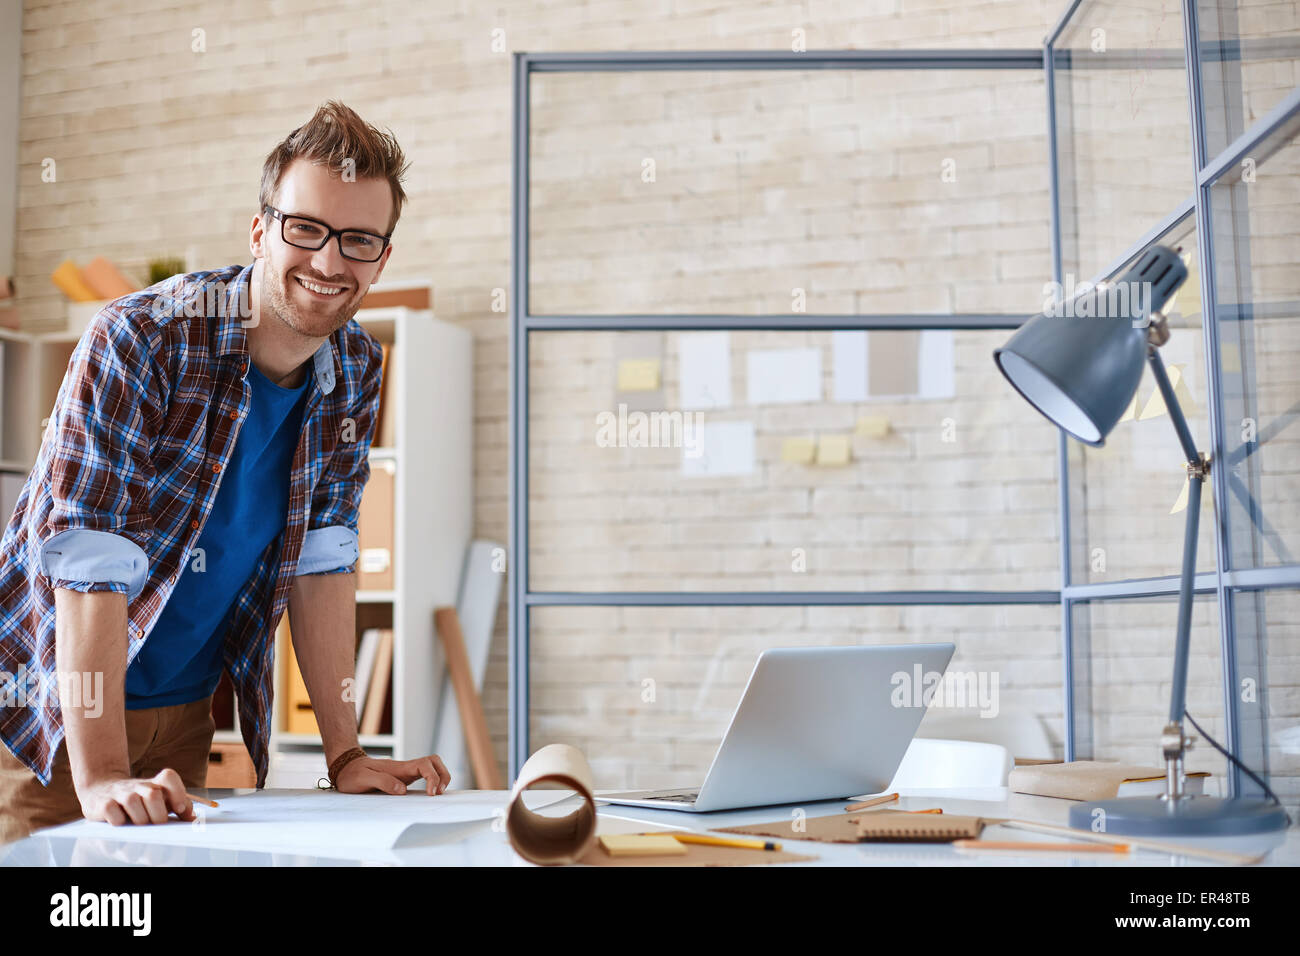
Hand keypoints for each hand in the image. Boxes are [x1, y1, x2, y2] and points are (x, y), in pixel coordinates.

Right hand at [77, 769, 194, 825]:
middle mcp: (138, 786)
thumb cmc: (138, 800)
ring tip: (139, 824)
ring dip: (139, 819)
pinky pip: (112, 811)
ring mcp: (120, 793)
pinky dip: (118, 821)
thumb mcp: (159, 800)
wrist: (101, 790)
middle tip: (157, 823)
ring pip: (133, 802)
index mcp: (155, 784)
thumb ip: (178, 806)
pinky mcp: (103, 803)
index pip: (168, 777)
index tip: (179, 809)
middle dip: (158, 815)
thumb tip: (193, 818)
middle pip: (153, 794)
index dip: (177, 792)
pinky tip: (121, 823)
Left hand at [336, 754, 450, 795]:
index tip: (430, 793)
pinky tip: (429, 793)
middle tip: (438, 793)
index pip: (425, 765)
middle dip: (443, 775)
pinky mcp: (403, 778)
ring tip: (437, 793)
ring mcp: (405, 772)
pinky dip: (432, 781)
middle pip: (434, 761)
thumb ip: (382, 782)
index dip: (433, 777)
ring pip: (431, 766)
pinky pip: (424, 775)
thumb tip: (402, 790)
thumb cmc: (353, 774)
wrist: (346, 768)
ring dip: (440, 777)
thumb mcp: (363, 778)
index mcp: (399, 767)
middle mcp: (405, 767)